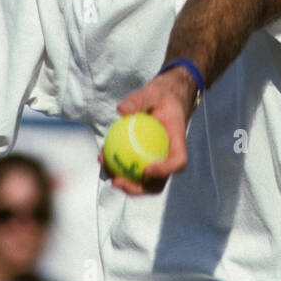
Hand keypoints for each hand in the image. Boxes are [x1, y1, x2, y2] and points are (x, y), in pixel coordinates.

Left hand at [99, 68, 198, 196]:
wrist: (166, 97)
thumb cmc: (162, 94)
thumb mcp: (153, 91)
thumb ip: (139, 99)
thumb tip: (122, 109)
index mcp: (177, 141)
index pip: (178, 161)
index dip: (164, 171)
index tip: (145, 170)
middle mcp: (169, 156)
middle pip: (159, 182)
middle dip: (138, 189)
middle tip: (117, 181)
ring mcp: (158, 160)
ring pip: (143, 182)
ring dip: (125, 183)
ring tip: (107, 172)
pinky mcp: (145, 159)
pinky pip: (132, 168)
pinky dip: (118, 167)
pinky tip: (102, 158)